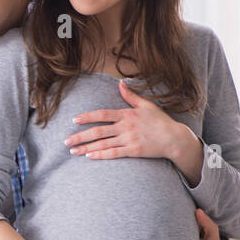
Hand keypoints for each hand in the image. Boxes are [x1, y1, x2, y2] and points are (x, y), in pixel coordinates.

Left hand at [63, 79, 184, 159]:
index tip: (74, 120)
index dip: (87, 117)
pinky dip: (100, 155)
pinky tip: (89, 156)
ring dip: (86, 148)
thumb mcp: (147, 105)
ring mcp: (129, 140)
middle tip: (66, 141)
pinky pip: (114, 154)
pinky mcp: (133, 151)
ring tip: (72, 151)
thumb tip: (120, 83)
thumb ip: (131, 96)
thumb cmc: (160, 121)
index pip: (102, 115)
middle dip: (80, 136)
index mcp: (127, 114)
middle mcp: (126, 127)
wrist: (174, 138)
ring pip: (103, 144)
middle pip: (98, 131)